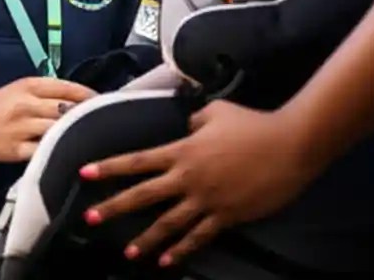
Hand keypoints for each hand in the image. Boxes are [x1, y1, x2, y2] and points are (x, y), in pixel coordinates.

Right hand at [0, 77, 96, 162]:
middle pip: (67, 109)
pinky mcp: (18, 150)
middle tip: (105, 121)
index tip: (104, 102)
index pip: (66, 87)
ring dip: (77, 134)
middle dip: (88, 115)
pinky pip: (46, 151)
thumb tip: (80, 99)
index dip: (89, 95)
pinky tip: (72, 154)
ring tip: (93, 138)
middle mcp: (26, 104)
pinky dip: (60, 152)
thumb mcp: (17, 90)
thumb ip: (45, 92)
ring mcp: (22, 128)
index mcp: (28, 85)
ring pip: (59, 130)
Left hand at [78, 100, 324, 267]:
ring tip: (127, 252)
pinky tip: (167, 261)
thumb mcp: (216, 112)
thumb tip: (185, 126)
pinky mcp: (226, 216)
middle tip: (91, 217)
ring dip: (146, 239)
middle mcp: (187, 178)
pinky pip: (199, 237)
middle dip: (114, 207)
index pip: (137, 160)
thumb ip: (194, 120)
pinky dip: (182, 250)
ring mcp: (206, 200)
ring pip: (168, 223)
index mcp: (182, 151)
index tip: (85, 173)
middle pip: (143, 195)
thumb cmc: (252, 124)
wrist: (289, 145)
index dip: (109, 167)